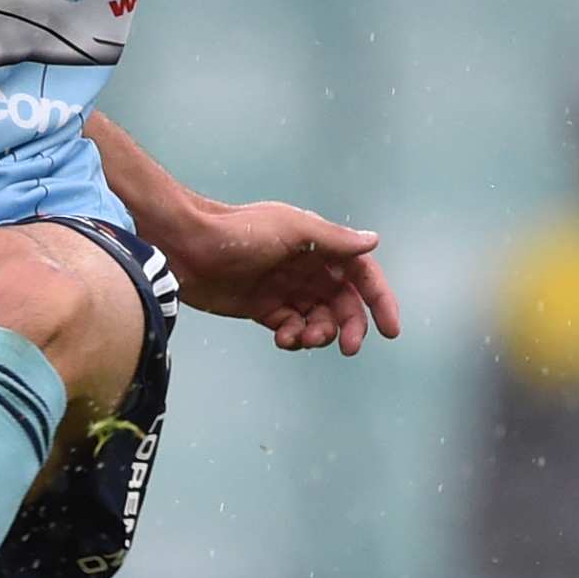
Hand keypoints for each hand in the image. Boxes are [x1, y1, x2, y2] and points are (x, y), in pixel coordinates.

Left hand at [160, 197, 400, 355]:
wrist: (187, 246)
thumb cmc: (239, 231)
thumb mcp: (291, 229)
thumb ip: (333, 240)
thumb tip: (374, 241)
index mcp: (319, 246)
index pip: (361, 275)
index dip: (380, 300)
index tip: (390, 329)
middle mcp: (307, 267)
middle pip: (343, 303)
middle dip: (349, 326)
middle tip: (347, 348)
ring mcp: (285, 289)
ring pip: (317, 319)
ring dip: (318, 334)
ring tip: (302, 338)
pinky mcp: (262, 308)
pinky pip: (290, 328)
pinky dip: (293, 337)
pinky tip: (283, 338)